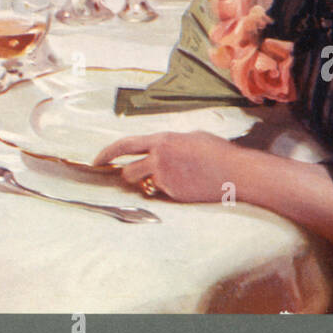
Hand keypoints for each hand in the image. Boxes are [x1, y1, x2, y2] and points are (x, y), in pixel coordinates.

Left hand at [94, 132, 245, 203]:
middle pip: (128, 172)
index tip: (96, 161)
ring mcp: (165, 178)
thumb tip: (159, 149)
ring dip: (149, 184)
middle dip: (129, 175)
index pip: (125, 144)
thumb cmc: (217, 152)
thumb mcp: (191, 137)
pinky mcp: (174, 195)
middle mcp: (159, 158)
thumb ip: (170, 143)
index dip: (107, 153)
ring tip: (171, 179)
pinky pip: (162, 194)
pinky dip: (168, 191)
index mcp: (162, 140)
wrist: (236, 173)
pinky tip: (187, 185)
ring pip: (144, 185)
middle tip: (137, 177)